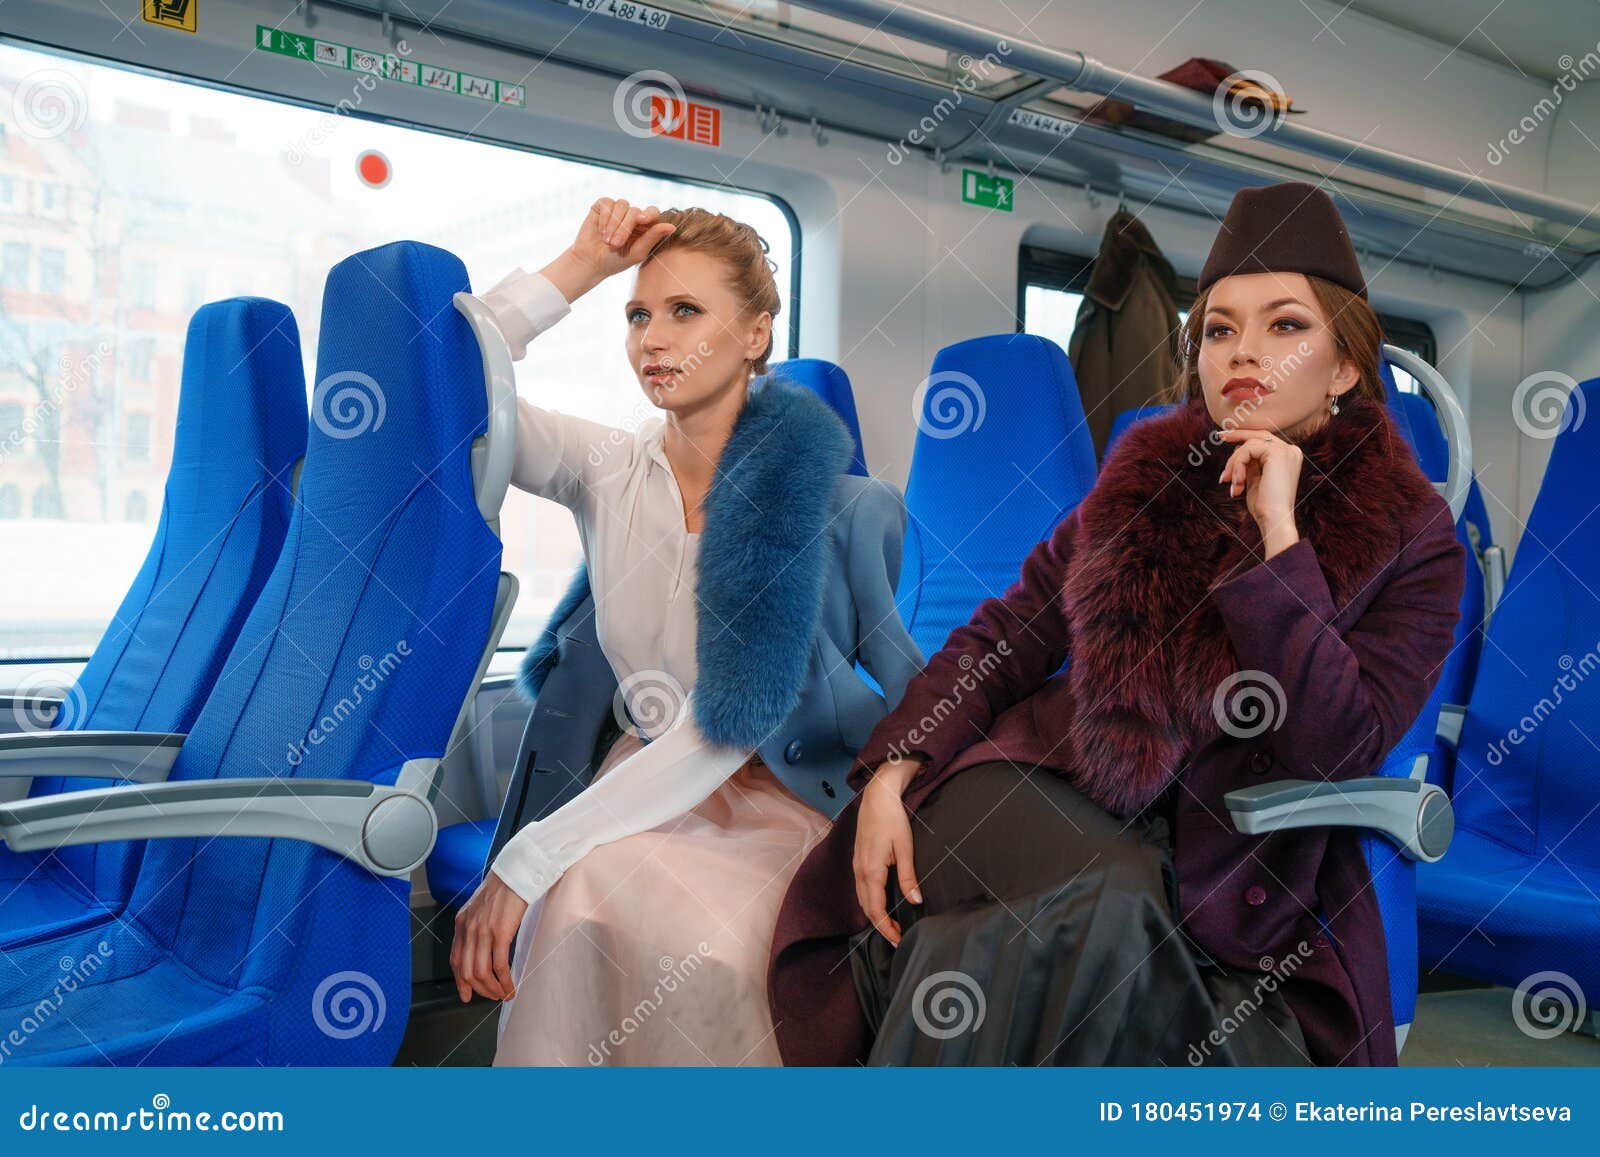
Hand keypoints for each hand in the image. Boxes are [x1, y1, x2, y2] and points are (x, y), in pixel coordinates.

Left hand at [449, 869, 528, 1002]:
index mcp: (462, 923)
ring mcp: (483, 932)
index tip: (466, 994)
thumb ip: (475, 925)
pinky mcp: (500, 932)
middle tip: (492, 997)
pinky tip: (510, 986)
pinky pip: (499, 965)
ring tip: (503, 994)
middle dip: (480, 990)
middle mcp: (469, 929)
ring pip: (482, 973)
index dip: (460, 982)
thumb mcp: (480, 907)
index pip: (456, 960)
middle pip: (467, 971)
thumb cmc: (503, 888)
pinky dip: (504, 981)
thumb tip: (479, 946)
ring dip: (493, 989)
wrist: (516, 873)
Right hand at [541, 198, 675, 302]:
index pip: (652, 212)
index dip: (648, 214)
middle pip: (635, 211)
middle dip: (625, 228)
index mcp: (644, 226)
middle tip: (616, 244)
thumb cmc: (616, 261)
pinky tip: (601, 231)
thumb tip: (672, 226)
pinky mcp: (602, 206)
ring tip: (607, 240)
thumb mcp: (637, 252)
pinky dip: (604, 217)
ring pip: (622, 205)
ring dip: (614, 223)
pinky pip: (607, 203)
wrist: (591, 262)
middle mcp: (632, 215)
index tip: (642, 220)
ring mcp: (617, 210)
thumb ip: (653, 238)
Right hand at [853, 758, 923, 946]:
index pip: (876, 909)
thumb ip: (908, 876)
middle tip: (896, 940)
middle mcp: (860, 871)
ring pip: (861, 899)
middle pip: (866, 908)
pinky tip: (880, 905)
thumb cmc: (892, 819)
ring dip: (874, 916)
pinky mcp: (858, 860)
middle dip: (880, 926)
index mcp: (871, 871)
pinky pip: (861, 889)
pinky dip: (869, 903)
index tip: (898, 940)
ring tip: (890, 927)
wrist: (877, 796)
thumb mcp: (905, 847)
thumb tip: (915, 901)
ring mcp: (856, 866)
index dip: (886, 928)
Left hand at [1216, 427, 1301, 553]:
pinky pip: (1247, 450)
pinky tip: (1237, 483)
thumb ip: (1250, 465)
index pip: (1264, 441)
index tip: (1224, 437)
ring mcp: (1286, 450)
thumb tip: (1237, 451)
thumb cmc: (1264, 505)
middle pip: (1259, 435)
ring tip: (1229, 482)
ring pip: (1249, 444)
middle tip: (1219, 436)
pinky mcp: (1277, 453)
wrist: (1274, 518)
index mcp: (1288, 457)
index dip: (1244, 437)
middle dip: (1237, 435)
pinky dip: (1237, 466)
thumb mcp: (1255, 479)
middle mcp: (1290, 451)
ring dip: (1234, 463)